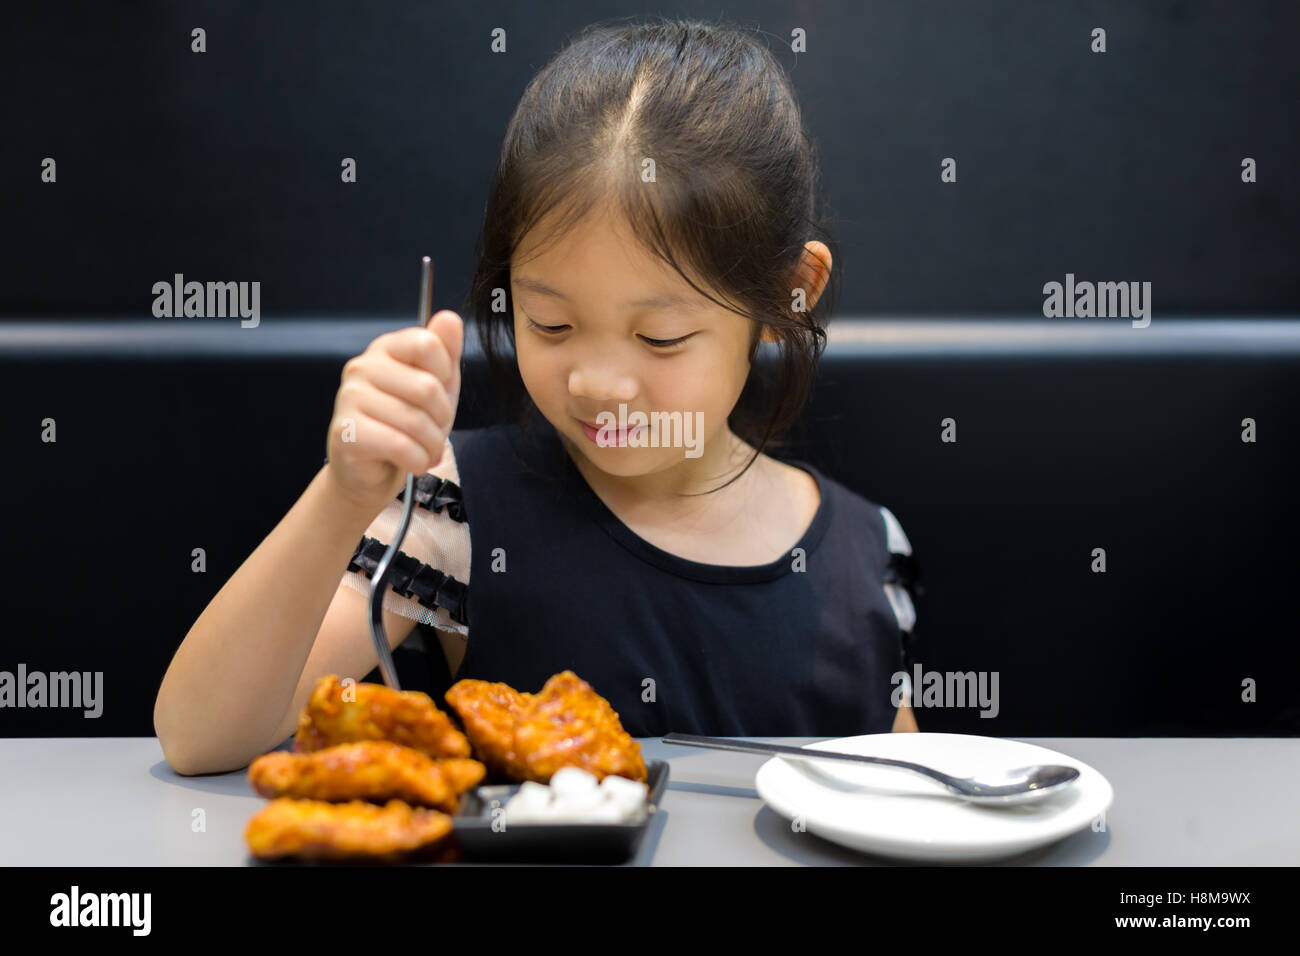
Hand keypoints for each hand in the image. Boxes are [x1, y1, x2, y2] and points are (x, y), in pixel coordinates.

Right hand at [324, 310, 463, 514]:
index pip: (427, 344)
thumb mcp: (436, 385)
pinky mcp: (346, 432)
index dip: (445, 375)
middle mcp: (362, 367)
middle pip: (427, 388)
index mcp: (386, 349)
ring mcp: (350, 398)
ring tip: (426, 452)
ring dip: (431, 446)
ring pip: (415, 421)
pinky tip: (414, 463)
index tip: (438, 395)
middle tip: (435, 433)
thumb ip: (445, 351)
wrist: (373, 470)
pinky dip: (417, 460)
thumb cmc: (406, 424)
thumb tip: (450, 318)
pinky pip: (398, 445)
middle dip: (442, 420)